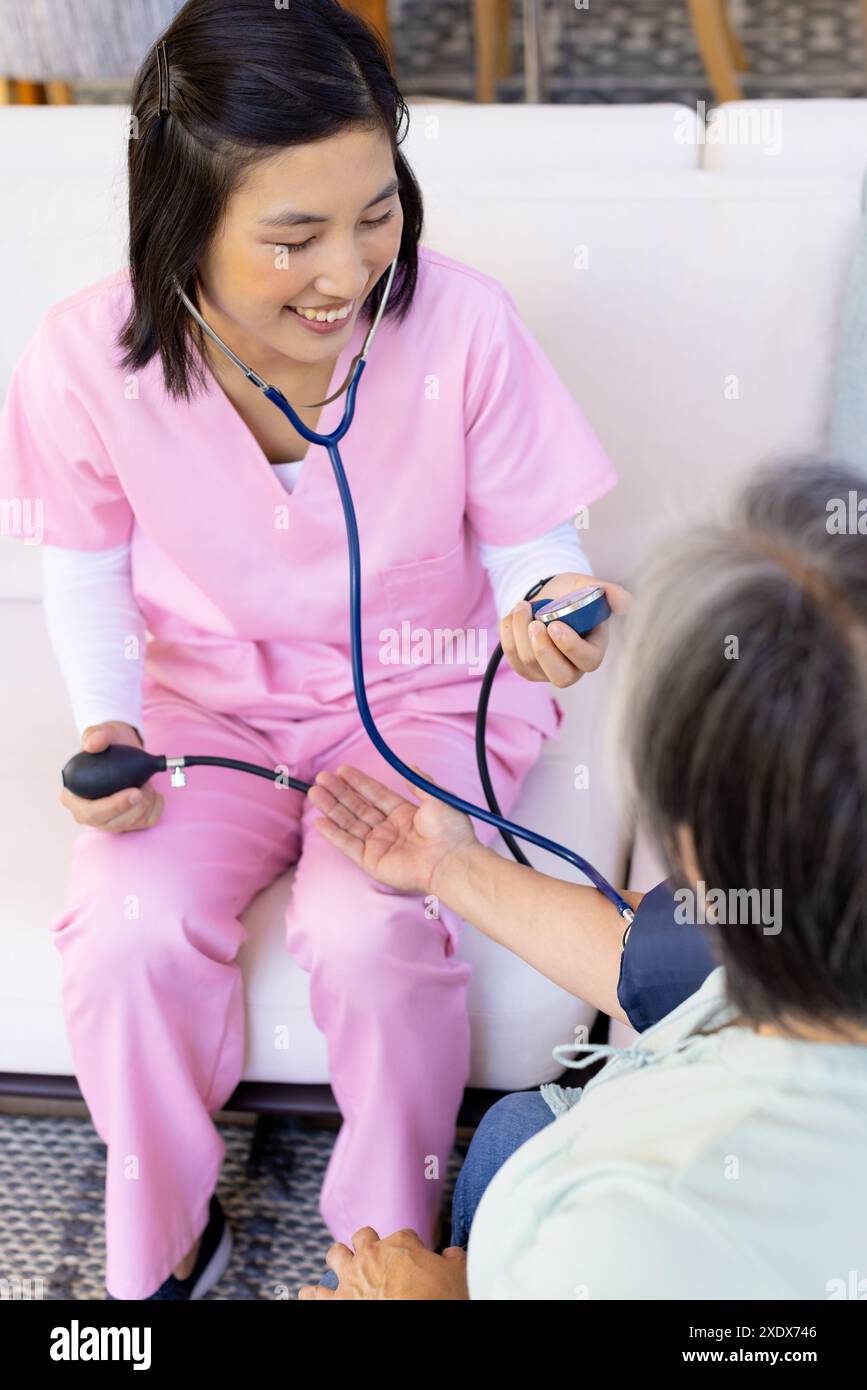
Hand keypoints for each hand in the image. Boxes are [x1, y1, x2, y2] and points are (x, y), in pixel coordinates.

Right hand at [59, 721, 163, 832]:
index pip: (89, 812)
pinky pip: (146, 822)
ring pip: (130, 824)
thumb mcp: (102, 732)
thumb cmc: (108, 742)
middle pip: (111, 823)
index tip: (134, 792)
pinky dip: (155, 808)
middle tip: (145, 787)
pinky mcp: (127, 821)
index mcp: (73, 796)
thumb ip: (95, 735)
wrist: (124, 748)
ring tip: (146, 782)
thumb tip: (93, 743)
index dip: (113, 806)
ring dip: (146, 804)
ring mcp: (108, 819)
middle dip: (133, 807)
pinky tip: (154, 792)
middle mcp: (88, 813)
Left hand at [298, 1227, 468, 1300]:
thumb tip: (453, 1254)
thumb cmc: (439, 1298)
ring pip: (335, 1254)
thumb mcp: (457, 1275)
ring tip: (341, 1265)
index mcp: (401, 1244)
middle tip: (374, 1254)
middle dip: (368, 1243)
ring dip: (338, 1259)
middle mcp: (372, 1254)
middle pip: (364, 1236)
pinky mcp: (337, 1301)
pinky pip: (315, 1294)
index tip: (414, 1258)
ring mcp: (352, 1277)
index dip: (410, 1247)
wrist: (416, 1317)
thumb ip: (455, 1260)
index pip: (405, 1235)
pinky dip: (311, 1294)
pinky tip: (308, 1294)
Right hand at [308, 762, 476, 896]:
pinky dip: (334, 833)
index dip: (358, 782)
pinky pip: (348, 845)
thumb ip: (420, 783)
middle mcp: (390, 830)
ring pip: (349, 823)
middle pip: (358, 807)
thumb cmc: (451, 832)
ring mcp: (380, 846)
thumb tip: (410, 766)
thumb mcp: (438, 798)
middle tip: (322, 777)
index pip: (375, 795)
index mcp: (405, 815)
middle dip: (340, 792)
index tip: (342, 769)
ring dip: (332, 808)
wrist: (452, 861)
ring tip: (315, 792)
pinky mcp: (373, 862)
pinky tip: (320, 821)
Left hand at [500, 574, 631, 687]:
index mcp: (593, 650)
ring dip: (520, 633)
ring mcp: (547, 671)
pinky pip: (512, 658)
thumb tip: (626, 603)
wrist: (549, 597)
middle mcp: (572, 667)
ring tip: (523, 606)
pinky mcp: (526, 668)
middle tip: (535, 623)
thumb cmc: (574, 593)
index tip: (555, 625)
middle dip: (543, 651)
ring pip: (529, 664)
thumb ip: (609, 592)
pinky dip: (508, 634)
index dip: (570, 647)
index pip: (587, 661)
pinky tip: (513, 615)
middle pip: (559, 676)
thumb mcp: (590, 586)